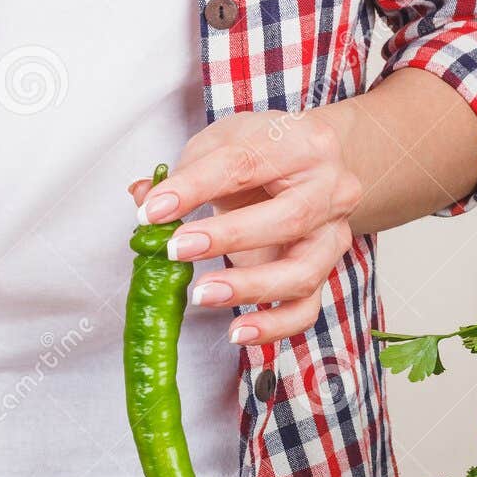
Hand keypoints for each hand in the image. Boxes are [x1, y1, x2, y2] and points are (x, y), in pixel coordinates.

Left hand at [130, 111, 360, 345]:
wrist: (318, 168)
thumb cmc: (266, 155)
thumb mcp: (225, 145)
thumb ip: (185, 173)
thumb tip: (143, 198)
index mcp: (303, 143)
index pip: (246, 163)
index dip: (194, 188)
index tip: (152, 211)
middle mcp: (331, 190)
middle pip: (289, 218)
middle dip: (227, 238)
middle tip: (175, 250)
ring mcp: (333, 236)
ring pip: (302, 272)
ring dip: (249, 289)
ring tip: (201, 296)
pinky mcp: (327, 274)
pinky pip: (306, 310)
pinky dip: (273, 327)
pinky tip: (238, 332)